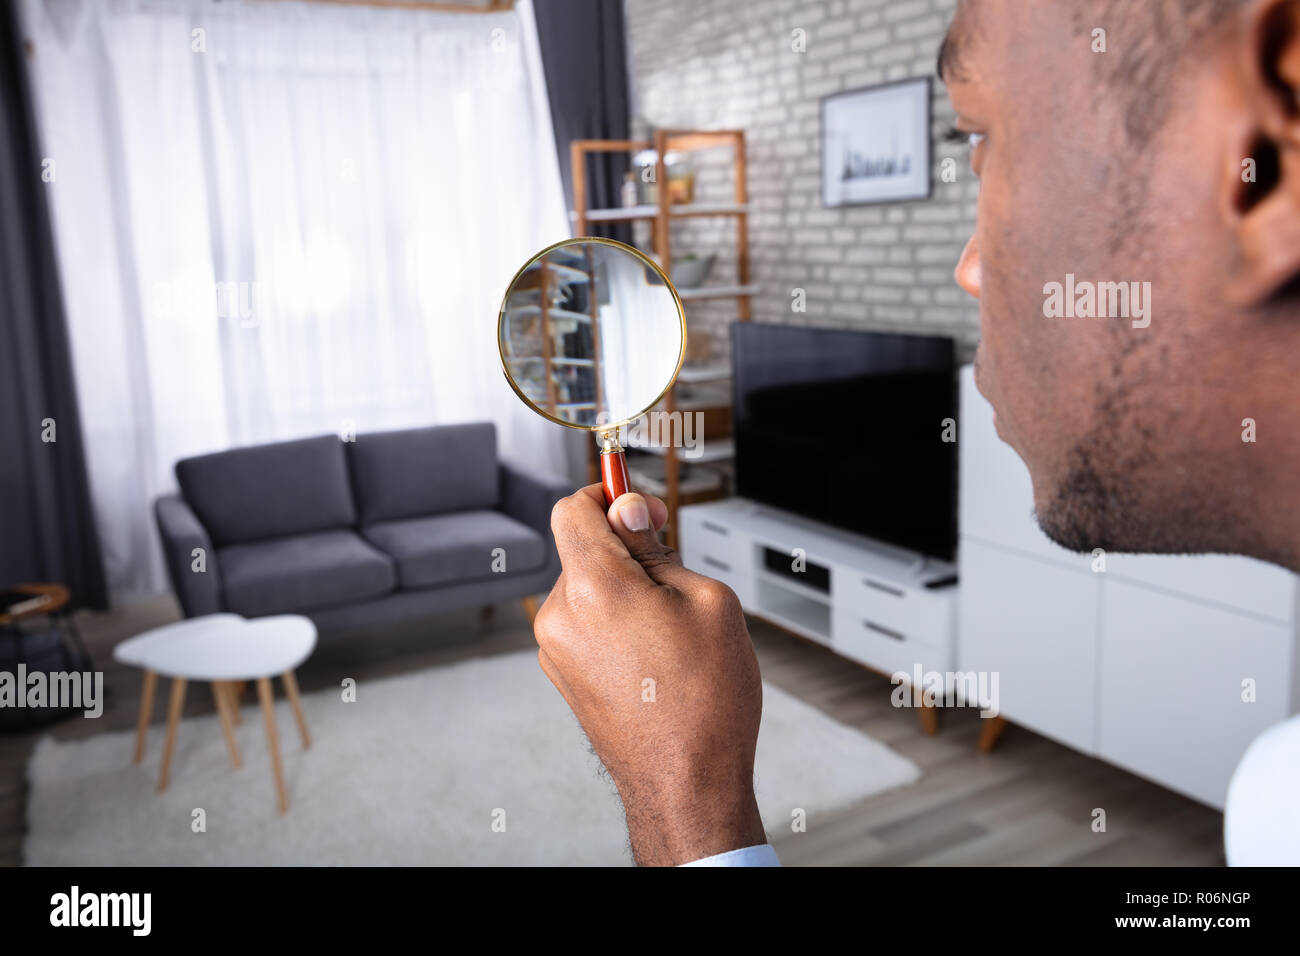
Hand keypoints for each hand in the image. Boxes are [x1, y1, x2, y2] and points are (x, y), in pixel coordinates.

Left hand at [534, 484, 766, 865]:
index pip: (573, 507)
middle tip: (677, 577)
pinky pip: (586, 623)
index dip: (608, 494)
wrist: (687, 784)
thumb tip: (629, 512)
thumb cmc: (706, 701)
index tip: (641, 506)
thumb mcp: (708, 601)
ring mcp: (556, 650)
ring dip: (624, 589)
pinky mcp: (563, 675)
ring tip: (672, 632)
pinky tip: (655, 656)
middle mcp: (560, 616)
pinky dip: (615, 622)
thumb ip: (658, 546)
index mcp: (593, 587)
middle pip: (583, 548)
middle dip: (627, 548)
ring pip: (588, 588)